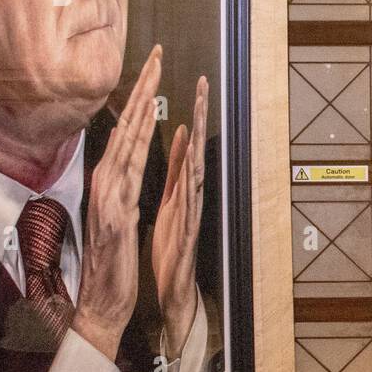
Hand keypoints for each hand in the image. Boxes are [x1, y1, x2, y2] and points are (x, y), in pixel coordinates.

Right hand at [74, 46, 161, 362]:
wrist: (101, 303)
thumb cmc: (113, 263)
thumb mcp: (121, 217)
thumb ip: (123, 192)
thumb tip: (126, 169)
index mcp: (113, 184)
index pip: (130, 132)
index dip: (142, 100)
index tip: (154, 69)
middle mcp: (107, 184)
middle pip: (127, 127)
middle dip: (142, 89)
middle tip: (155, 55)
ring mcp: (107, 197)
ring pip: (124, 142)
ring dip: (138, 108)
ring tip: (150, 76)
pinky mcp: (113, 216)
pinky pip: (121, 176)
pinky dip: (127, 150)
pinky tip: (133, 129)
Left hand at [153, 74, 208, 358]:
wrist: (169, 289)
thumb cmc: (168, 248)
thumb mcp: (168, 203)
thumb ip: (173, 173)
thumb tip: (179, 141)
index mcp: (180, 186)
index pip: (183, 142)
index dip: (188, 112)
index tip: (191, 83)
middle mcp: (189, 194)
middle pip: (194, 148)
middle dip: (199, 115)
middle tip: (204, 83)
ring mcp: (190, 211)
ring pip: (194, 169)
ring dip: (198, 140)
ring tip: (200, 113)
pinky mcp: (186, 231)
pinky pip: (187, 202)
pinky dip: (188, 181)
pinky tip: (190, 164)